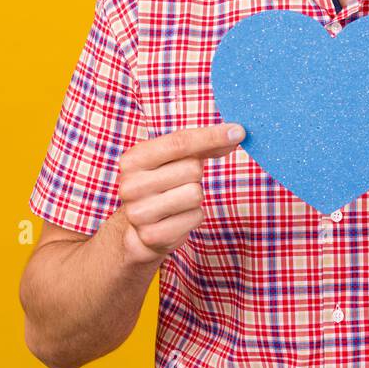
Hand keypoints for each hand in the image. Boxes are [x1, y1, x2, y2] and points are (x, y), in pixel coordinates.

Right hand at [115, 122, 244, 266]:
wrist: (138, 228)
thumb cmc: (162, 184)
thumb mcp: (172, 159)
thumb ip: (201, 145)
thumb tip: (234, 135)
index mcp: (133, 159)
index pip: (179, 142)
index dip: (211, 136)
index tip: (237, 132)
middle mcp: (130, 185)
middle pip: (192, 168)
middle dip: (196, 173)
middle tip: (181, 181)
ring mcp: (139, 213)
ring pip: (195, 193)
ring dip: (195, 196)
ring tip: (178, 199)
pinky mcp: (153, 235)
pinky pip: (195, 217)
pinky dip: (194, 215)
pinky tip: (177, 216)